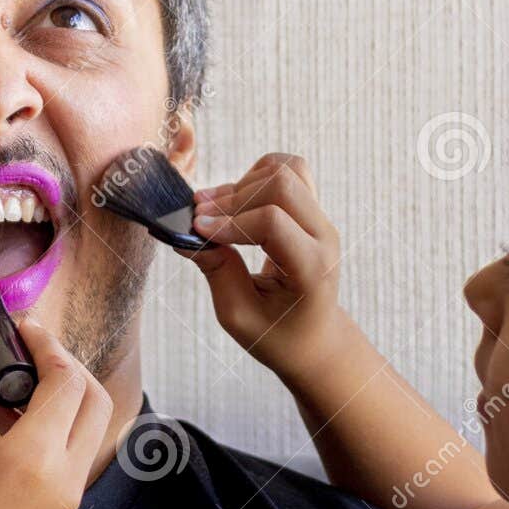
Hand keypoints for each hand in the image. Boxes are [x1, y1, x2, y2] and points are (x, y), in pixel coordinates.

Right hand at [0, 320, 111, 508]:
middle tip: (15, 349)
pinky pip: (68, 450)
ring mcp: (65, 499)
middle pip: (91, 399)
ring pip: (84, 425)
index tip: (15, 328)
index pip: (68, 380)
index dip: (46, 344)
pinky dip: (44, 423)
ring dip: (51, 394)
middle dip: (59, 365)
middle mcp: (64, 481)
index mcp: (36, 462)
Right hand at [188, 152, 344, 378]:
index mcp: (311, 268)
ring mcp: (321, 220)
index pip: (273, 222)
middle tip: (199, 216)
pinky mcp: (312, 210)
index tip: (196, 229)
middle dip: (233, 196)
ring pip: (286, 169)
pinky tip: (238, 199)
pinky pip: (290, 170)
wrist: (312, 338)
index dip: (229, 221)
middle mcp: (323, 237)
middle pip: (282, 185)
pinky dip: (258, 175)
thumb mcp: (238, 314)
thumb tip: (185, 235)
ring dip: (245, 182)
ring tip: (217, 207)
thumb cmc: (277, 334)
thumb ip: (215, 270)